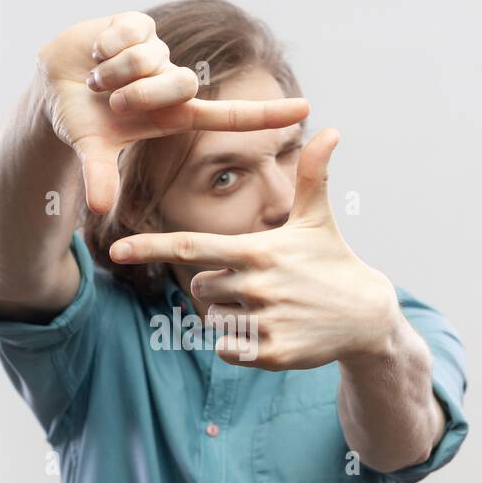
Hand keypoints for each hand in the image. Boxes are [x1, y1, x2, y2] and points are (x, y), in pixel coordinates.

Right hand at [35, 11, 310, 213]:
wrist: (55, 85)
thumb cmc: (84, 121)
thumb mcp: (93, 150)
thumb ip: (100, 175)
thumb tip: (97, 206)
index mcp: (177, 115)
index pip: (231, 116)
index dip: (268, 112)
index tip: (307, 109)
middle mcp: (175, 82)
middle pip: (180, 82)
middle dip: (137, 93)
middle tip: (111, 101)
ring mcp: (159, 51)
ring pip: (148, 58)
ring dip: (113, 72)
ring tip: (98, 78)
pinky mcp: (140, 23)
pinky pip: (129, 32)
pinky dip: (105, 46)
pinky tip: (96, 52)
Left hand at [108, 129, 406, 370]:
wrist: (366, 315)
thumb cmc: (333, 260)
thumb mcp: (318, 219)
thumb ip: (312, 176)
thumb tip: (329, 129)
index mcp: (256, 250)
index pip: (191, 247)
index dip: (151, 248)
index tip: (116, 250)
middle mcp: (255, 284)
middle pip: (201, 288)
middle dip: (220, 287)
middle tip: (259, 285)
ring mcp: (263, 321)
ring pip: (214, 320)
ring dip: (233, 315)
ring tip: (271, 308)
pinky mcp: (271, 353)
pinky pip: (229, 348)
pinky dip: (240, 344)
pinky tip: (271, 332)